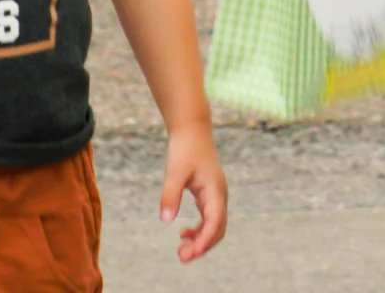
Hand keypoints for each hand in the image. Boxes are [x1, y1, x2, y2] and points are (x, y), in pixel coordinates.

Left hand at [159, 125, 226, 262]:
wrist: (191, 129)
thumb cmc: (184, 148)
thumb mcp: (174, 171)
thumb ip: (170, 195)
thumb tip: (165, 220)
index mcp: (215, 191)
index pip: (214, 224)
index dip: (203, 242)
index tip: (188, 254)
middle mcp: (219, 195)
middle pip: (217, 229)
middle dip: (202, 246)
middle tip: (181, 256)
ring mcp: (215, 194)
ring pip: (214, 225)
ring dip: (200, 240)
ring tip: (181, 249)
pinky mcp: (209, 193)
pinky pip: (208, 217)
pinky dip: (199, 229)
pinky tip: (183, 232)